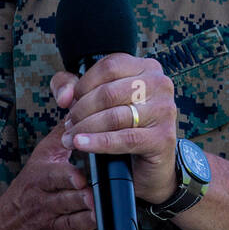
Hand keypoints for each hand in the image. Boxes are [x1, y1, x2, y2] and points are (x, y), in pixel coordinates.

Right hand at [0, 118, 99, 229]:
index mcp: (41, 182)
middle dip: (84, 199)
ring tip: (104, 214)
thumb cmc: (27, 192)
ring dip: (90, 220)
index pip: (55, 178)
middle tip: (98, 195)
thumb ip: (60, 136)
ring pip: (75, 225)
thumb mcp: (39, 161)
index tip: (81, 177)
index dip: (69, 178)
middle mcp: (47, 207)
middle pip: (68, 201)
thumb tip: (77, 108)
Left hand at [50, 53, 177, 205]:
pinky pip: (125, 139)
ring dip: (86, 128)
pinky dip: (98, 142)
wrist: (151, 162)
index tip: (69, 102)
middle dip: (81, 110)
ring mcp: (164, 110)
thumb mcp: (97, 99)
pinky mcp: (163, 137)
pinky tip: (81, 144)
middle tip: (69, 125)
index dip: (83, 84)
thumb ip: (71, 86)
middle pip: (109, 92)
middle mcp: (160, 84)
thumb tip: (64, 97)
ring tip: (70, 138)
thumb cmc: (124, 125)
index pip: (109, 67)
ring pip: (114, 116)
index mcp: (147, 68)